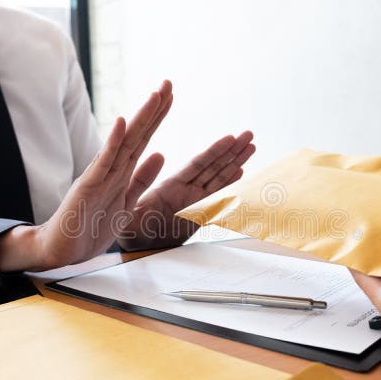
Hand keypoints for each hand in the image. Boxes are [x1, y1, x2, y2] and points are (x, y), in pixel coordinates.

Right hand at [0, 80, 172, 271]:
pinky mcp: (87, 187)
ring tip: (155, 96)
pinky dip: (113, 143)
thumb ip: (141, 180)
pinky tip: (122, 123)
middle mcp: (111, 169)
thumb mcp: (126, 203)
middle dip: (153, 109)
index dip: (158, 118)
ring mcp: (99, 176)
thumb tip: (160, 156)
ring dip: (140, 119)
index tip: (171, 95)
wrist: (61, 250)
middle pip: (137, 134)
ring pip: (124, 143)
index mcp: (121, 173)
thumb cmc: (90, 228)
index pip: (143, 140)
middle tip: (168, 83)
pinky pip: (103, 163)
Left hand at [117, 131, 255, 249]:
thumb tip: (157, 156)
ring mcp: (193, 202)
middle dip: (232, 151)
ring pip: (219, 179)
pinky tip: (241, 172)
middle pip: (213, 167)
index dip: (214, 152)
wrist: (133, 244)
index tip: (230, 138)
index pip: (198, 165)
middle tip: (248, 135)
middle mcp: (185, 191)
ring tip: (251, 147)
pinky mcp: (198, 216)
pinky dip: (230, 186)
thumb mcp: (132, 205)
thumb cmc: (129, 225)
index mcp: (171, 186)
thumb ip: (141, 185)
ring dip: (235, 162)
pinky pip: (217, 199)